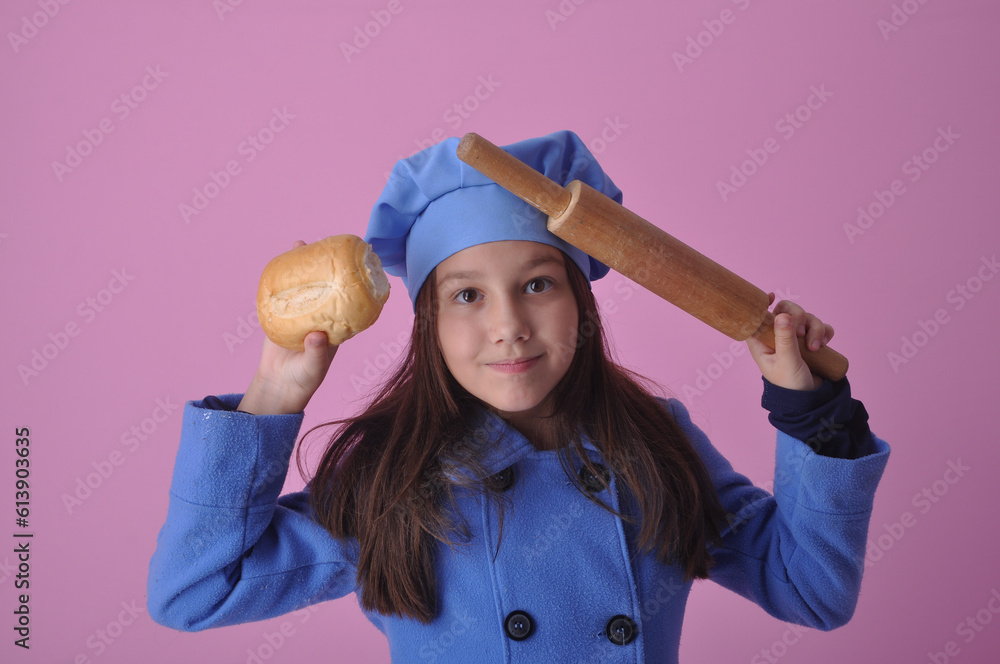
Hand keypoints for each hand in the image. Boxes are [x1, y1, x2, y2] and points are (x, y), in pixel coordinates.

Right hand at [238, 241, 338, 414]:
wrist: (278, 387)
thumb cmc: (304, 380)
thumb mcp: (314, 367)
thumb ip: (317, 353)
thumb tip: (317, 335)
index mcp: (336, 325)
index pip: (347, 297)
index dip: (350, 279)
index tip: (352, 259)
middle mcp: (320, 315)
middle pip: (325, 285)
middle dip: (324, 264)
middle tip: (323, 243)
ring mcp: (300, 314)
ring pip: (303, 285)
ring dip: (301, 266)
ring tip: (300, 245)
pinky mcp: (280, 316)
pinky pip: (281, 294)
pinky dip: (280, 279)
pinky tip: (278, 264)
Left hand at [745, 294, 833, 390]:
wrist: (811, 399)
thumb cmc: (790, 384)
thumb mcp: (787, 361)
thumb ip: (784, 339)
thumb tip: (781, 314)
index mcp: (763, 341)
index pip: (758, 317)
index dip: (762, 304)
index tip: (771, 296)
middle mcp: (779, 336)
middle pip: (786, 310)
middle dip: (798, 316)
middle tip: (801, 332)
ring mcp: (796, 338)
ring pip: (807, 317)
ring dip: (815, 328)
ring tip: (815, 348)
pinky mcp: (812, 341)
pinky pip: (821, 326)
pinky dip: (825, 332)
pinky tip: (824, 345)